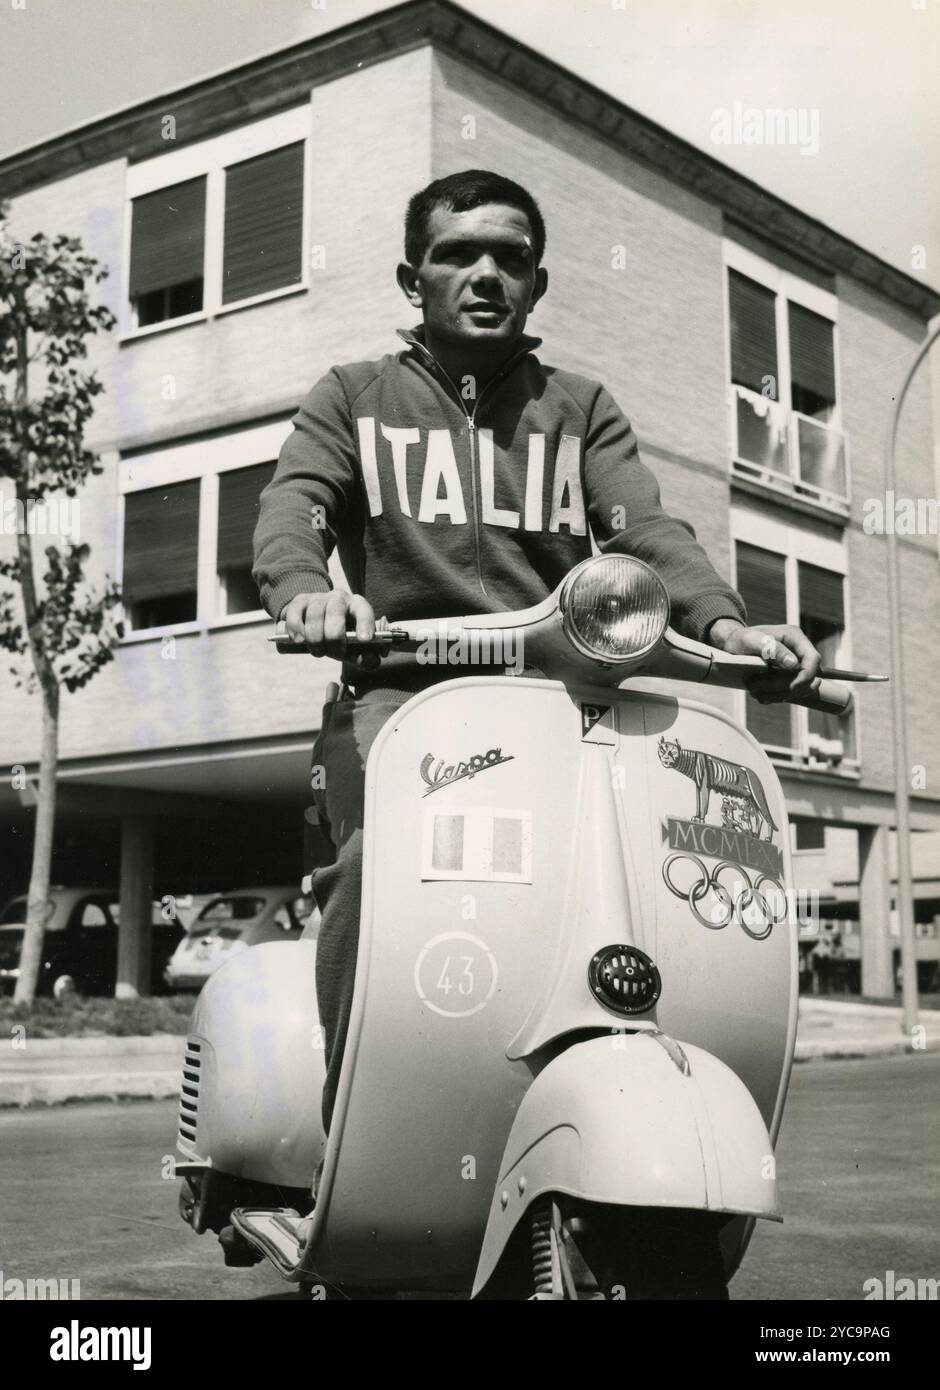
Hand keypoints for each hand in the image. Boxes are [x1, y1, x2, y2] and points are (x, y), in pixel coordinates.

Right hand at [280, 590, 382, 668]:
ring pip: (314, 613)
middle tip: (334, 654)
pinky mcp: (299, 602)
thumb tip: (369, 661)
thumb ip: (366, 657)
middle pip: (335, 612)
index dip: (365, 623)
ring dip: (315, 637)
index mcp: (358, 606)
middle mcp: (338, 598)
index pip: (364, 610)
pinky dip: (295, 628)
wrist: (318, 625)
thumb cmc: (342, 638)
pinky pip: (294, 611)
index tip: (364, 640)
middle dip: (334, 637)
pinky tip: (298, 641)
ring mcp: (318, 598)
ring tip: (318, 652)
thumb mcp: (356, 648)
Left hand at [706, 618, 821, 702]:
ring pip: (800, 688)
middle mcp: (798, 650)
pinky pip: (790, 691)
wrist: (734, 644)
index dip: (806, 676)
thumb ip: (773, 649)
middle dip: (786, 688)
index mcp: (795, 637)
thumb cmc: (741, 639)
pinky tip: (760, 695)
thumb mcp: (752, 641)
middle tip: (757, 689)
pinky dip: (776, 696)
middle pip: (807, 677)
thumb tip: (793, 664)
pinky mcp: (788, 675)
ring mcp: (795, 663)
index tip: (792, 688)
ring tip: (755, 693)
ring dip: (779, 695)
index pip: (813, 659)